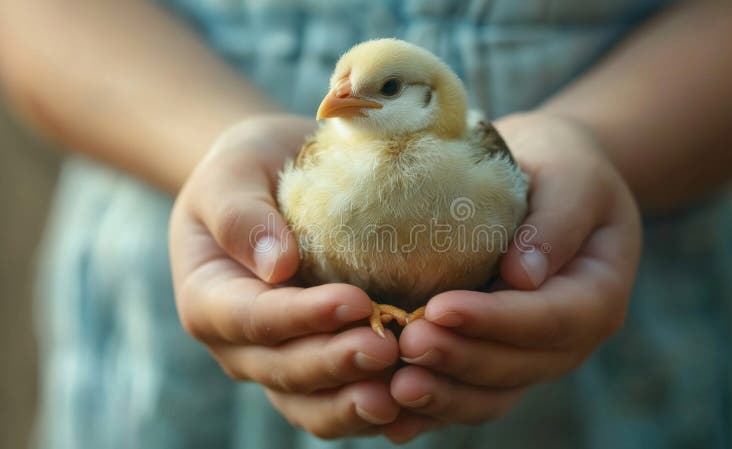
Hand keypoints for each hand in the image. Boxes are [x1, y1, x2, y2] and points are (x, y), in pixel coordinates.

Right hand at [169, 115, 401, 438]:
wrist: (272, 181)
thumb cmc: (250, 169)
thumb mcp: (233, 172)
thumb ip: (242, 215)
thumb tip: (277, 266)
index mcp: (208, 297)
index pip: (251, 317)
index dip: (302, 317)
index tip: (354, 302)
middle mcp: (237, 343)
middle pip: (282, 369)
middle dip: (335, 364)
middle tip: (387, 348)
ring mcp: (275, 362)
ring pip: (309, 403)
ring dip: (353, 403)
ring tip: (400, 391)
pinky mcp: (314, 368)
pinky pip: (335, 403)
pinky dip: (368, 410)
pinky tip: (408, 402)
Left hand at [382, 113, 641, 442]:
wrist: (549, 180)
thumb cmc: (562, 168)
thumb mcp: (574, 177)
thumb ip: (556, 222)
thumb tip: (522, 277)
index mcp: (597, 295)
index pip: (549, 318)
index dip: (495, 320)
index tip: (440, 308)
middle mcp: (569, 338)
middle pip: (517, 366)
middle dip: (460, 359)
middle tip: (406, 344)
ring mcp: (534, 355)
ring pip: (492, 394)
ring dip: (444, 395)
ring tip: (395, 386)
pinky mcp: (500, 358)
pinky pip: (469, 394)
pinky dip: (434, 407)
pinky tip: (393, 413)